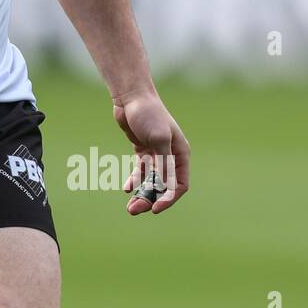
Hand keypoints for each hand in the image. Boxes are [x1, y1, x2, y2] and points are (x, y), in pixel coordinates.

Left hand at [113, 90, 190, 215]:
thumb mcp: (159, 139)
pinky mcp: (142, 150)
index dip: (169, 199)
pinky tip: (127, 188)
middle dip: (150, 199)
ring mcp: (156, 154)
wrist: (131, 97)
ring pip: (150, 181)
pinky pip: (140, 171)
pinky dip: (134, 180)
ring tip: (130, 206)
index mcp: (180, 154)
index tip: (155, 208)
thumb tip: (164, 188)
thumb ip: (163, 163)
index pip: (179, 185)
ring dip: (141, 193)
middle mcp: (170, 156)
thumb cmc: (149, 115)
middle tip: (134, 210)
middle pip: (163, 186)